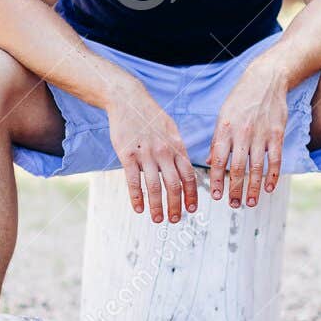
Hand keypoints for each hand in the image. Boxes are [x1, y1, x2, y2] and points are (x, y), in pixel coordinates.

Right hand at [106, 83, 197, 223]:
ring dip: (158, 206)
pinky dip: (137, 197)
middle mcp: (164, 151)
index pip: (188, 176)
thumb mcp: (171, 129)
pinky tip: (139, 209)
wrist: (128, 100)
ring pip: (155, 187)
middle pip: (174, 185)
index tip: (192, 209)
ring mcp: (146, 154)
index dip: (191, 195)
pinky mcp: (127, 155)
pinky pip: (134, 181)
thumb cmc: (150, 115)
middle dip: (177, 206)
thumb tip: (184, 169)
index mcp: (177, 146)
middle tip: (176, 220)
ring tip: (158, 219)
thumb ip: (178, 149)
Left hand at [208, 56, 289, 206]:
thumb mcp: (223, 115)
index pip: (217, 160)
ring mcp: (260, 134)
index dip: (216, 180)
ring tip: (249, 202)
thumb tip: (210, 161)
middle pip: (236, 168)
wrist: (266, 79)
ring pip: (256, 167)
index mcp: (224, 129)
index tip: (216, 196)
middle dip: (234, 190)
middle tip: (233, 205)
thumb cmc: (241, 99)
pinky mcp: (276, 134)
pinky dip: (272, 176)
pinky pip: (275, 159)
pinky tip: (269, 188)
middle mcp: (241, 133)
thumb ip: (218, 140)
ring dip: (252, 188)